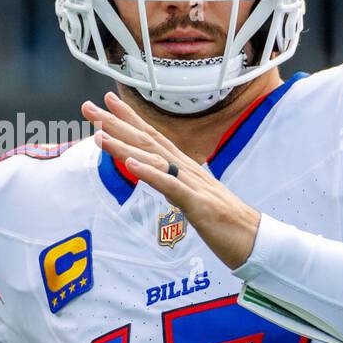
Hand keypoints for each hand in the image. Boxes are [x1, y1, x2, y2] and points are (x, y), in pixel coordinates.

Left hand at [82, 90, 261, 269]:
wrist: (254, 239)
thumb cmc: (223, 221)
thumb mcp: (192, 198)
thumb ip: (174, 185)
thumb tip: (158, 178)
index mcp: (183, 167)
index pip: (151, 136)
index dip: (128, 118)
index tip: (105, 102)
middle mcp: (185, 169)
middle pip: (146, 140)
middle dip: (116, 123)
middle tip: (88, 107)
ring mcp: (192, 184)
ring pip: (153, 159)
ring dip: (125, 145)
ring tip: (99, 134)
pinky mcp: (197, 204)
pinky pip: (170, 186)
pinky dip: (150, 173)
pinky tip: (131, 164)